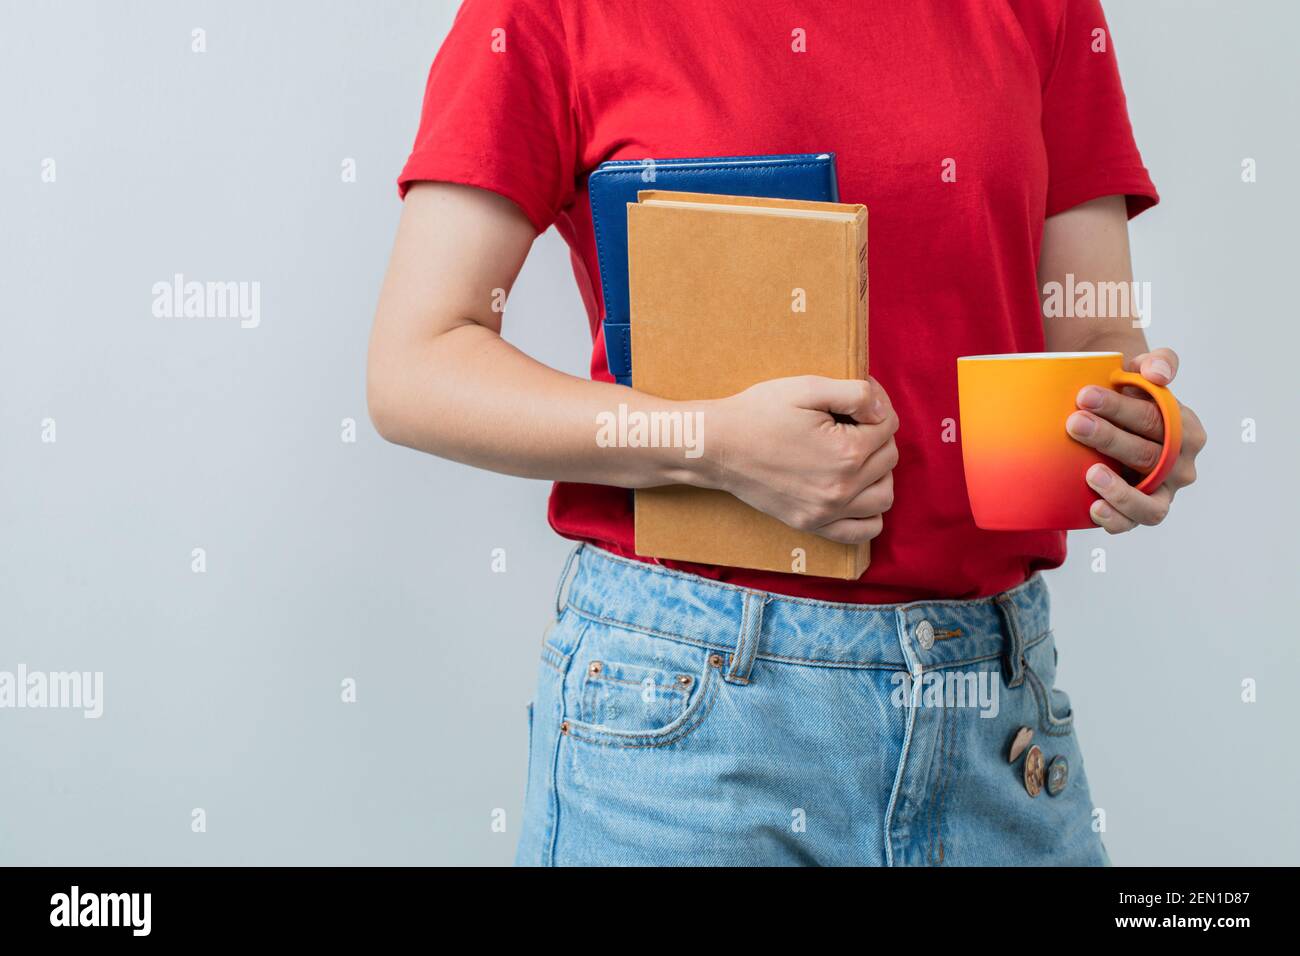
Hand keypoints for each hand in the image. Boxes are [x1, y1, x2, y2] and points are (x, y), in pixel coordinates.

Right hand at [706, 376, 898, 543]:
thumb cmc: (759, 412)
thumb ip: (855, 394)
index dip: (876, 405)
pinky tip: (857, 493)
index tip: (856, 400)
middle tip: (851, 421)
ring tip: (857, 455)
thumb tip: (882, 409)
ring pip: (884, 496)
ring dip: (879, 473)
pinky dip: (870, 514)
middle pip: (889, 458)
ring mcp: (828, 511)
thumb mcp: (807, 387)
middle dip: (877, 434)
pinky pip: (863, 531)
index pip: (888, 425)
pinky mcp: (812, 524)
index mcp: (847, 452)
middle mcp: (843, 488)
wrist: (718, 446)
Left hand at [1064, 348, 1206, 532]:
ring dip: (1120, 490)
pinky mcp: (1143, 511)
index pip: (1156, 419)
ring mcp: (1164, 492)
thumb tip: (1159, 374)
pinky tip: (1094, 507)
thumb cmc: (1131, 395)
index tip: (1084, 395)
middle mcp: (1181, 465)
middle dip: (1108, 438)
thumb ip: (1158, 363)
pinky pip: (1135, 523)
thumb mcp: (1143, 372)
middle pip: (1147, 455)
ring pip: (1150, 503)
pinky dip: (1117, 519)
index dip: (1121, 408)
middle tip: (1074, 423)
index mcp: (1187, 429)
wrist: (1114, 418)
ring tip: (1090, 472)